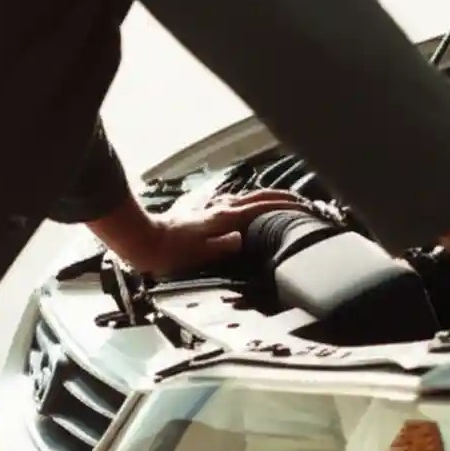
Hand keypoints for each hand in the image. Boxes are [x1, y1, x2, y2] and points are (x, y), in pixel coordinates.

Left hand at [87, 189, 314, 276]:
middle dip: (282, 197)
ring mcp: (214, 208)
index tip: (305, 207)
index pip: (262, 206)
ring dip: (268, 200)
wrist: (144, 240)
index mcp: (224, 217)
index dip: (286, 205)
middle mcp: (222, 207)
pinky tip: (252, 213)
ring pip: (249, 198)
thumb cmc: (170, 251)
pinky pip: (239, 205)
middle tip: (303, 203)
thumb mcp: (197, 254)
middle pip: (259, 196)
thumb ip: (222, 246)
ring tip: (284, 206)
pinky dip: (253, 205)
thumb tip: (242, 239)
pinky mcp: (207, 213)